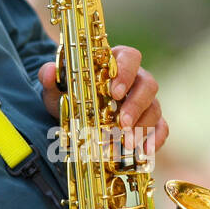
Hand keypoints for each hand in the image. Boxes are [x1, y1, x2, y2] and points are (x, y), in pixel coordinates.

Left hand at [37, 45, 169, 156]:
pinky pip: (161, 128)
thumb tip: (48, 73)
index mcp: (115, 63)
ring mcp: (145, 102)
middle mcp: (135, 80)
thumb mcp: (57, 87)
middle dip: (136, 104)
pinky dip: (155, 140)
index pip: (130, 57)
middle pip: (148, 84)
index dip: (126, 71)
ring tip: (127, 143)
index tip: (115, 91)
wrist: (75, 114)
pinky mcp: (150, 122)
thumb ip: (51, 77)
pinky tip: (144, 151)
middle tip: (122, 123)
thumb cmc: (70, 94)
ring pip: (155, 108)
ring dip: (143, 126)